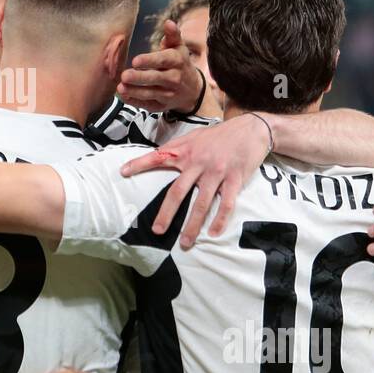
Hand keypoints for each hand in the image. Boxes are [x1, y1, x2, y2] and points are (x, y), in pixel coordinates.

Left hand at [116, 20, 203, 114]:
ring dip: (135, 91)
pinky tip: (125, 97)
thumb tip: (168, 23)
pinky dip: (136, 102)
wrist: (193, 90)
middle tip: (124, 75)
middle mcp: (174, 78)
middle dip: (139, 78)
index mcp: (177, 61)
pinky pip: (148, 105)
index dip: (149, 61)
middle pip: (155, 78)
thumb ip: (172, 36)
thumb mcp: (179, 48)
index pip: (163, 60)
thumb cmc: (180, 64)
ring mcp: (168, 94)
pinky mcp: (162, 106)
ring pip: (150, 93)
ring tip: (120, 88)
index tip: (135, 61)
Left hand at [118, 114, 271, 247]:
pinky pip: (225, 204)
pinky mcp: (234, 180)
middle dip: (166, 213)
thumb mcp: (194, 136)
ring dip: (193, 225)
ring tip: (186, 243)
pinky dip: (220, 220)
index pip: (157, 157)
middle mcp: (198, 163)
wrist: (250, 129)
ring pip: (201, 203)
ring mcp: (216, 173)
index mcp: (185, 152)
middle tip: (157, 230)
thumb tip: (157, 156)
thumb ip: (176, 148)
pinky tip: (214, 233)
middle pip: (178, 192)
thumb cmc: (219, 135)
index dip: (139, 164)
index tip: (123, 172)